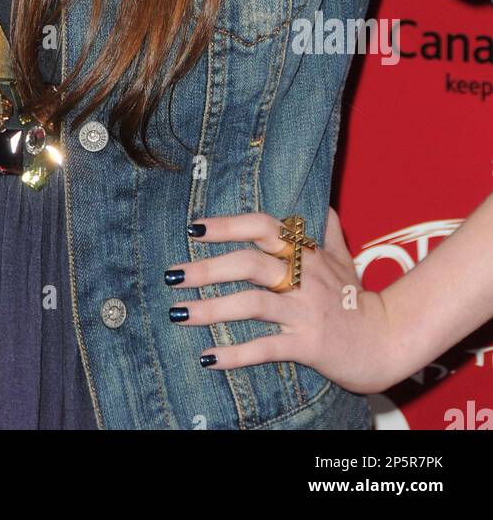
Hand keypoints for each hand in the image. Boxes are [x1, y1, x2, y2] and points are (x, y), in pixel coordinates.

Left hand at [165, 207, 398, 393]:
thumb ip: (327, 234)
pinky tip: (208, 357)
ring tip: (179, 313)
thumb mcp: (345, 261)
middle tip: (172, 275)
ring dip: (212, 309)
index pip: (264, 228)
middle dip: (207, 268)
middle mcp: (305, 278)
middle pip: (250, 263)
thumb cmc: (360, 301)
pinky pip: (267, 347)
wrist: (390, 341)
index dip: (228, 225)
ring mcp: (306, 311)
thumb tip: (324, 204)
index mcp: (307, 255)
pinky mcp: (309, 345)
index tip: (194, 228)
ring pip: (253, 304)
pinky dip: (235, 353)